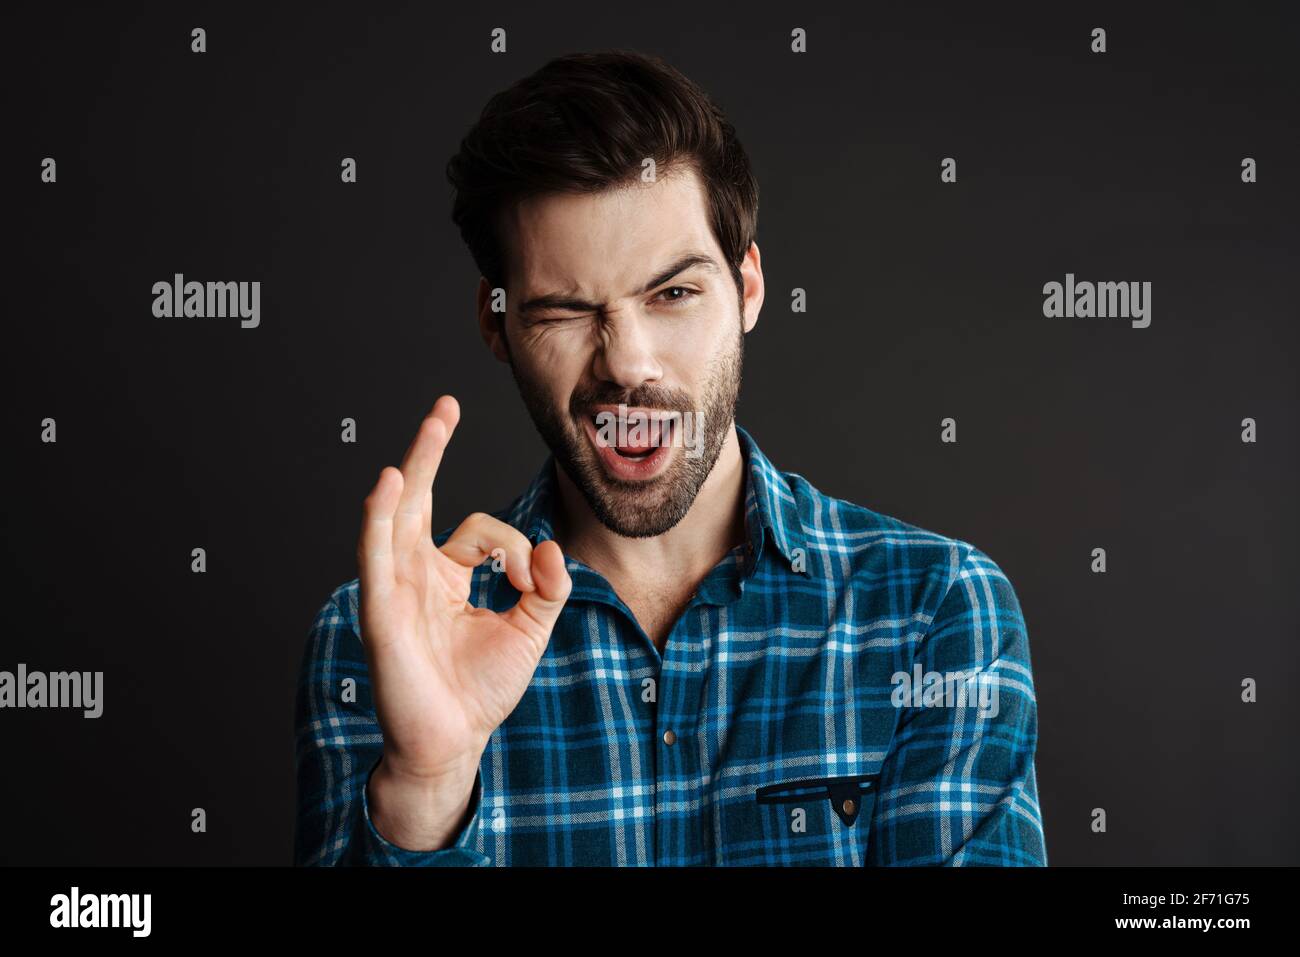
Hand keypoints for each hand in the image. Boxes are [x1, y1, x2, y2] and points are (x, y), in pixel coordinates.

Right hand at [357, 395, 571, 789]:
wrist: (452, 744)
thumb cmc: (480, 690)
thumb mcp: (530, 630)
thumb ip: (548, 587)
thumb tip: (551, 546)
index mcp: (446, 575)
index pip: (482, 530)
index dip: (514, 545)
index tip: (530, 579)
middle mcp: (416, 573)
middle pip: (420, 499)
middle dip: (431, 451)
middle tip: (444, 408)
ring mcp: (394, 588)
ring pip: (396, 516)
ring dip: (414, 469)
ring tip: (434, 426)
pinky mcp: (381, 611)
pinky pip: (375, 556)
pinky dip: (379, 518)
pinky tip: (388, 484)